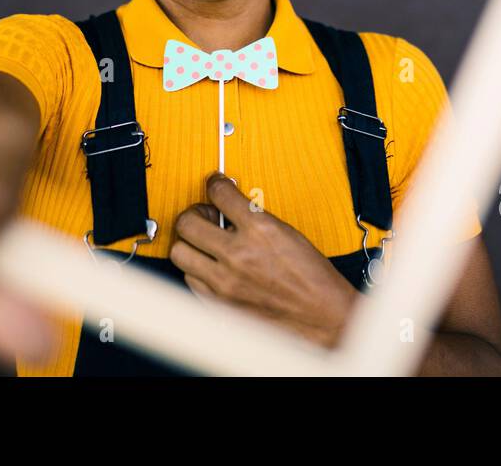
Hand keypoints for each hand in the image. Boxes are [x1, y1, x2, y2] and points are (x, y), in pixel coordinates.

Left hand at [169, 172, 358, 347]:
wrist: (321, 316)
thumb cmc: (311, 277)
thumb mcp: (286, 233)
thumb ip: (253, 218)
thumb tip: (229, 206)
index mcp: (259, 230)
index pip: (219, 194)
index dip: (215, 184)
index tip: (214, 185)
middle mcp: (238, 254)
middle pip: (187, 222)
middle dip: (194, 213)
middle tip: (205, 216)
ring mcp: (224, 282)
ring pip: (180, 252)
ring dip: (190, 243)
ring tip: (205, 244)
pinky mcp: (219, 304)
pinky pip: (189, 279)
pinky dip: (197, 270)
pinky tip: (211, 267)